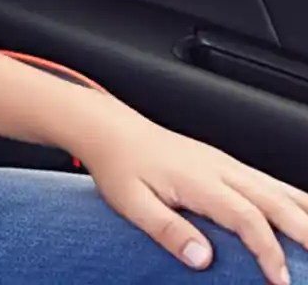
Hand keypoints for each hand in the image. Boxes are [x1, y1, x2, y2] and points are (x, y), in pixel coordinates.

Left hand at [75, 109, 307, 284]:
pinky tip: (304, 214)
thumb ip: (167, 230)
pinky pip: (270, 182)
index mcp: (200, 180)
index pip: (247, 218)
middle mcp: (221, 168)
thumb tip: (202, 258)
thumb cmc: (120, 166)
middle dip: (305, 234)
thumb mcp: (132, 203)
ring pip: (279, 189)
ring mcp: (227, 164)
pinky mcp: (226, 164)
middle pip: (276, 202)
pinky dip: (294, 200)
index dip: (268, 251)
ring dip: (305, 215)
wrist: (113, 132)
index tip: (279, 280)